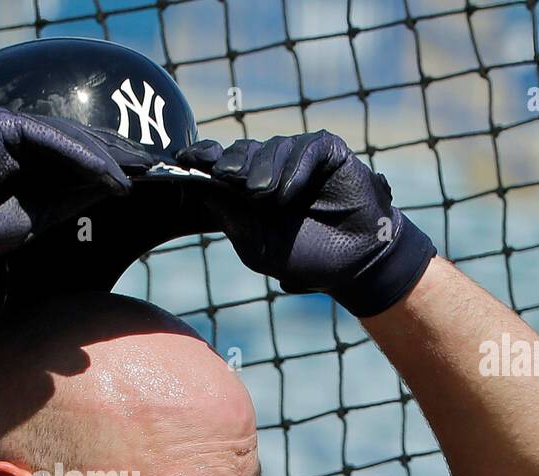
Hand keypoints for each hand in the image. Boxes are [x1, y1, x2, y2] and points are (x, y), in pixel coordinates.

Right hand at [0, 107, 157, 283]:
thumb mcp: (35, 215)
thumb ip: (68, 198)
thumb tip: (108, 188)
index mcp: (22, 156)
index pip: (73, 156)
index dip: (106, 167)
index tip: (136, 180)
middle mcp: (17, 137)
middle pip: (77, 142)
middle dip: (115, 157)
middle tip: (150, 168)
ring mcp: (10, 127)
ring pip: (69, 140)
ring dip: (104, 159)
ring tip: (134, 176)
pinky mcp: (5, 126)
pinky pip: (54, 140)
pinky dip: (82, 157)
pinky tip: (106, 173)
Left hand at [175, 131, 435, 316]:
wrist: (352, 264)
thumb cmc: (303, 257)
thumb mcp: (257, 246)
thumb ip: (231, 219)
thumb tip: (203, 189)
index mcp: (244, 191)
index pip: (217, 166)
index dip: (201, 159)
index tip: (185, 160)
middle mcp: (268, 168)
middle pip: (238, 152)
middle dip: (229, 164)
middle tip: (226, 177)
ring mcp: (298, 157)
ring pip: (270, 148)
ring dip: (263, 170)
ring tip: (264, 196)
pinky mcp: (327, 151)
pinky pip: (306, 149)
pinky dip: (294, 169)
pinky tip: (288, 194)